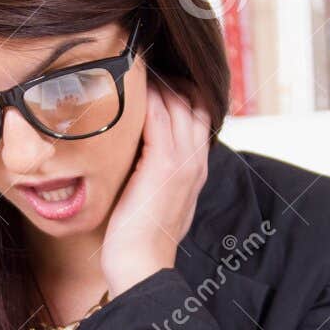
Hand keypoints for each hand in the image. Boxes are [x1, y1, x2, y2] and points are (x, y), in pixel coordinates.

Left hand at [100, 80, 210, 299]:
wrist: (140, 266)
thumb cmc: (138, 237)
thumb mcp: (154, 198)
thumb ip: (154, 172)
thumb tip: (133, 150)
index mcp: (196, 168)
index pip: (199, 113)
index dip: (182, 90)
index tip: (156, 75)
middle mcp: (195, 161)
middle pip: (193, 102)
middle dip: (171, 78)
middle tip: (142, 63)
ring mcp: (183, 162)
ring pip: (178, 105)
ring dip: (157, 83)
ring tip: (134, 69)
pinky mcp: (164, 166)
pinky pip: (159, 119)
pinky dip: (146, 100)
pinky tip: (130, 91)